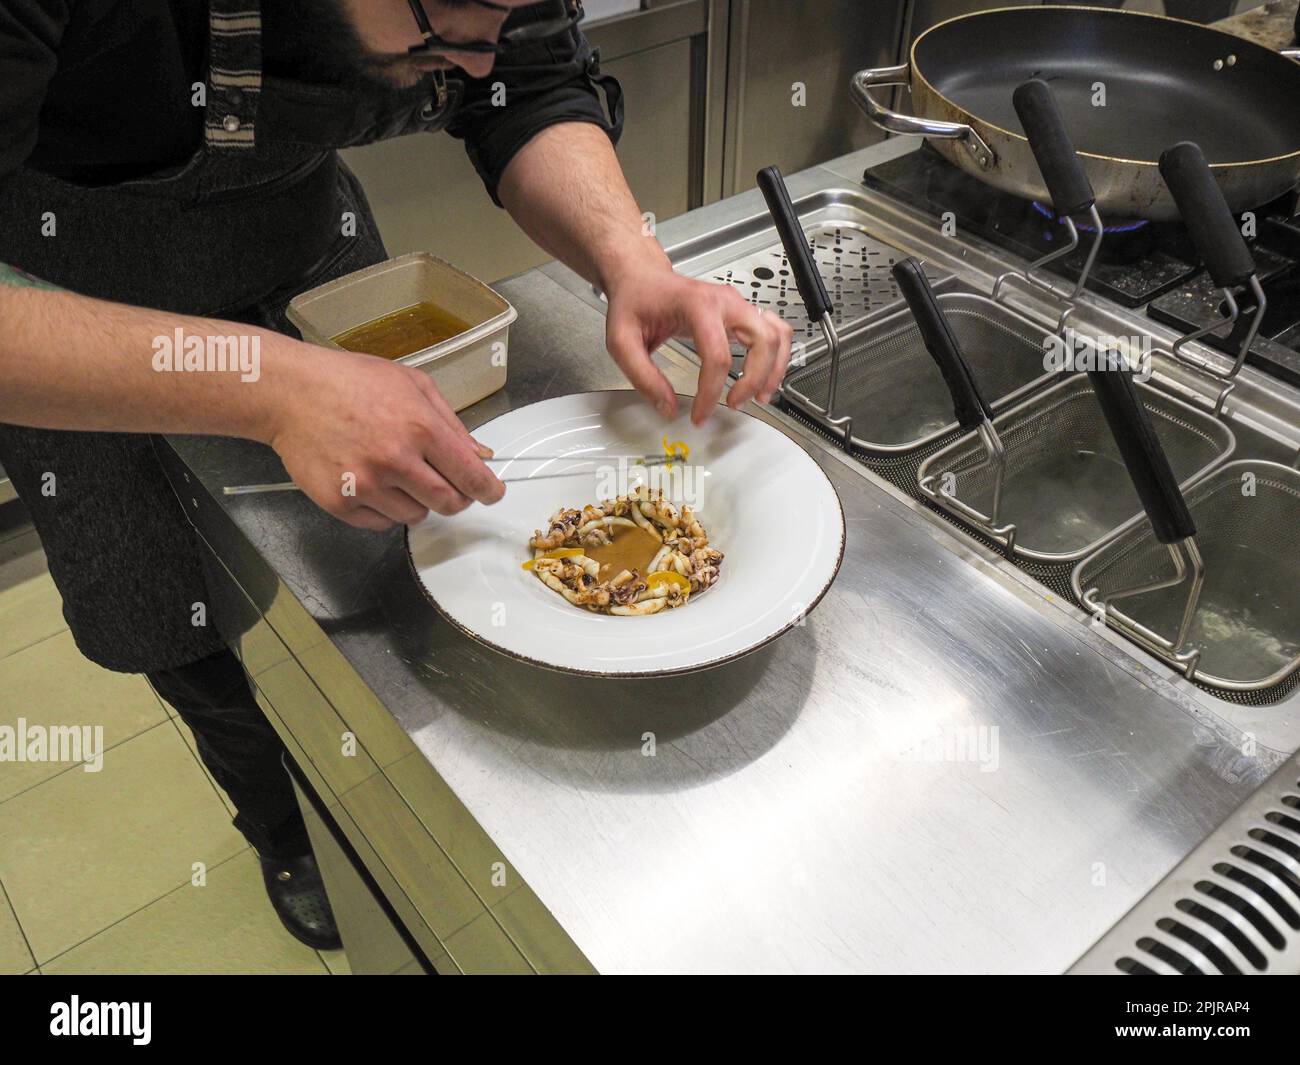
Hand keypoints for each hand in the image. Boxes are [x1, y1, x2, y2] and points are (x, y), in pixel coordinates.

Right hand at [266, 346, 503, 530]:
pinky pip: (381, 523)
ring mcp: (365, 485)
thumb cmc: (351, 382)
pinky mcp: (340, 503)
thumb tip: (481, 455)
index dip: (488, 490)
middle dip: (456, 499)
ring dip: (417, 502)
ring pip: (416, 517)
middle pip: (448, 504)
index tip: (492, 494)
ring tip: (396, 473)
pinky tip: (371, 482)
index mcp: (419, 427)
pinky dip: (384, 509)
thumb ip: (451, 423)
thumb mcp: (411, 385)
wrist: (291, 393)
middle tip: (448, 487)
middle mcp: (395, 459)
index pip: (470, 475)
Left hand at [604, 265, 792, 425]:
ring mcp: (737, 304)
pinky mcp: (742, 311)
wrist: (641, 278)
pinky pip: (775, 330)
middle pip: (761, 342)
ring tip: (760, 396)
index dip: (711, 393)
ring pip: (776, 335)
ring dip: (774, 368)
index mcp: (697, 305)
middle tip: (735, 404)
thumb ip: (643, 377)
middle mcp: (724, 301)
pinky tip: (767, 375)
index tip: (700, 414)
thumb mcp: (622, 342)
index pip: (717, 356)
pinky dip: (778, 355)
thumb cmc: (634, 302)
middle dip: (753, 380)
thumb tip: (667, 406)